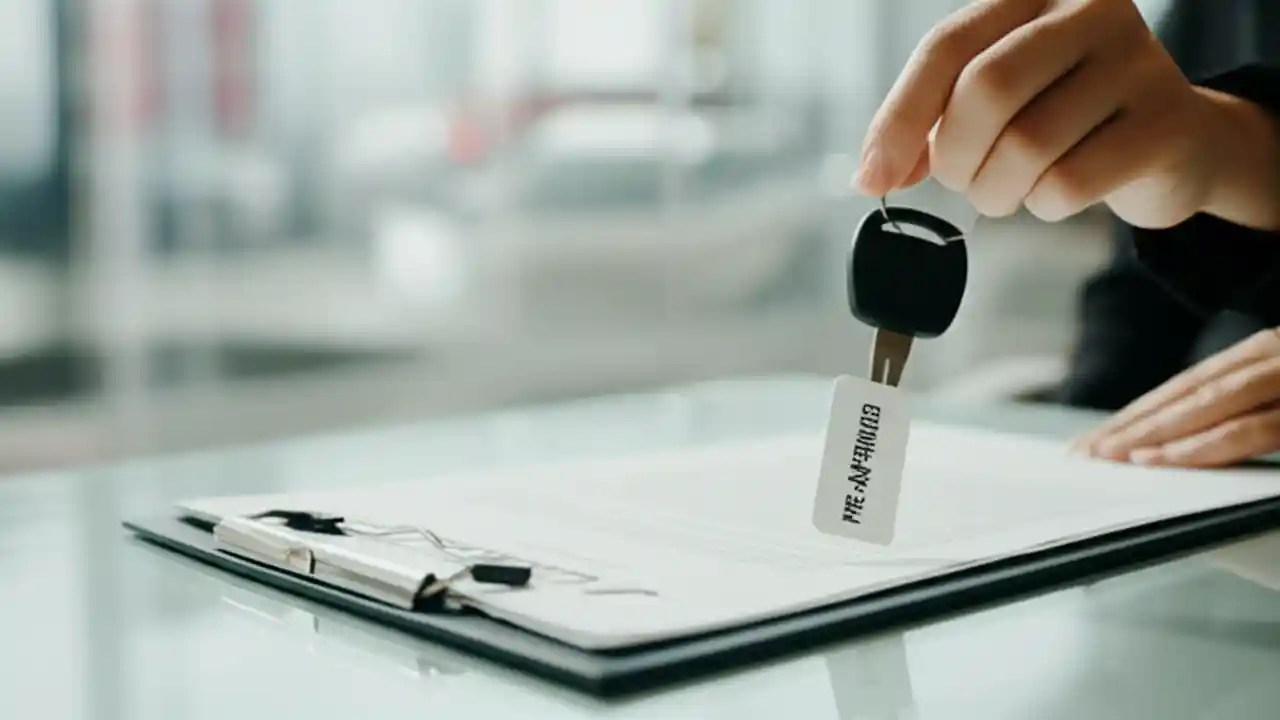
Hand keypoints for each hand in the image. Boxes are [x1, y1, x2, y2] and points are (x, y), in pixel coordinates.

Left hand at [853, 0, 1241, 228]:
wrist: (1176, 145)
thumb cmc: (1066, 120)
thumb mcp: (995, 104)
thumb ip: (930, 126)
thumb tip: (871, 174)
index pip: (946, 46)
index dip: (898, 118)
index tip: (872, 177)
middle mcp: (1090, 11)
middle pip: (986, 90)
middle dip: (955, 157)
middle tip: (962, 181)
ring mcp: (1136, 62)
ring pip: (1027, 144)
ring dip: (996, 190)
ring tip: (1008, 189)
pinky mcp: (1166, 123)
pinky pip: (1069, 182)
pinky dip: (1043, 205)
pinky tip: (1054, 193)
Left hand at [1073, 329, 1279, 466]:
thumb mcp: (1279, 389)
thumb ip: (1247, 405)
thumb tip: (1188, 435)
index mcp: (1261, 353)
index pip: (1188, 384)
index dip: (1139, 411)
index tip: (1095, 437)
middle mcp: (1268, 357)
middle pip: (1185, 393)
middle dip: (1130, 424)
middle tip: (1083, 451)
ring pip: (1205, 404)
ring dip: (1150, 432)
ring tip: (1106, 455)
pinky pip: (1248, 430)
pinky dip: (1199, 445)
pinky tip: (1158, 457)